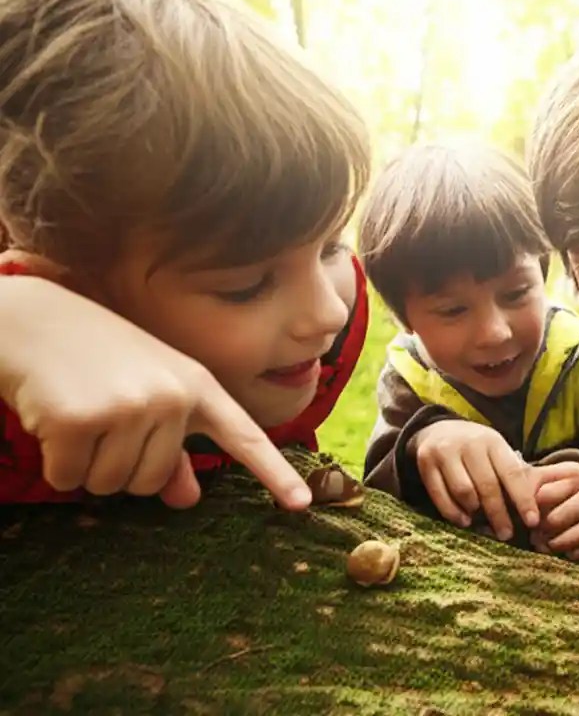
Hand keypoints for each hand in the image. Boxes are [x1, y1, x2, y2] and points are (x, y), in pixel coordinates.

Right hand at [0, 275, 310, 509]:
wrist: (30, 319)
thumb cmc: (94, 359)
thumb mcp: (145, 393)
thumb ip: (172, 447)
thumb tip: (188, 499)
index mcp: (197, 386)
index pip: (244, 436)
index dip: (274, 474)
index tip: (302, 505)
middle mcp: (173, 396)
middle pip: (152, 482)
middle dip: (118, 465)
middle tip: (101, 417)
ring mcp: (131, 406)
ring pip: (111, 485)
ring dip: (84, 464)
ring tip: (78, 412)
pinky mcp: (82, 420)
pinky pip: (70, 479)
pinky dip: (55, 461)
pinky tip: (50, 418)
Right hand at [411, 419, 538, 539]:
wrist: (438, 429)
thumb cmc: (477, 448)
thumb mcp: (497, 451)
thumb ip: (512, 474)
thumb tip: (533, 509)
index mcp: (493, 441)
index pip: (512, 472)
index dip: (523, 499)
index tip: (532, 521)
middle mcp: (470, 444)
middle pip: (487, 485)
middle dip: (499, 514)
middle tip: (506, 534)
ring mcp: (446, 452)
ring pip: (464, 491)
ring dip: (475, 512)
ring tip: (483, 525)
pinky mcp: (425, 462)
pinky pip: (439, 494)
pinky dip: (452, 512)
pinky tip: (464, 521)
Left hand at [532, 461, 578, 561]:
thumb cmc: (570, 491)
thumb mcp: (552, 480)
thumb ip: (532, 486)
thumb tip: (512, 502)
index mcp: (578, 472)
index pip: (560, 484)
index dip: (539, 504)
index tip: (527, 519)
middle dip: (558, 521)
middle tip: (538, 537)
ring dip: (573, 537)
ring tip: (552, 547)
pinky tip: (571, 555)